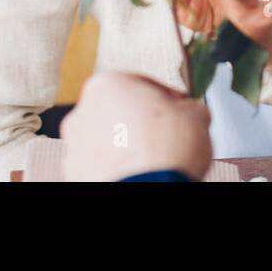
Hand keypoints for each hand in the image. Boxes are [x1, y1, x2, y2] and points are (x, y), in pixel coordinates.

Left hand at [59, 71, 211, 181]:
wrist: (150, 189)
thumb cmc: (165, 152)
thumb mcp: (195, 114)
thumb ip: (188, 107)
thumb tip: (190, 113)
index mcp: (108, 85)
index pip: (141, 83)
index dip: (164, 97)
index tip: (176, 108)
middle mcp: (84, 111)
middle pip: (118, 110)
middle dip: (140, 121)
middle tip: (165, 134)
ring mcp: (76, 145)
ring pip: (107, 138)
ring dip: (126, 144)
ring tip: (153, 158)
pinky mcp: (78, 172)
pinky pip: (101, 163)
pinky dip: (117, 165)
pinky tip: (140, 170)